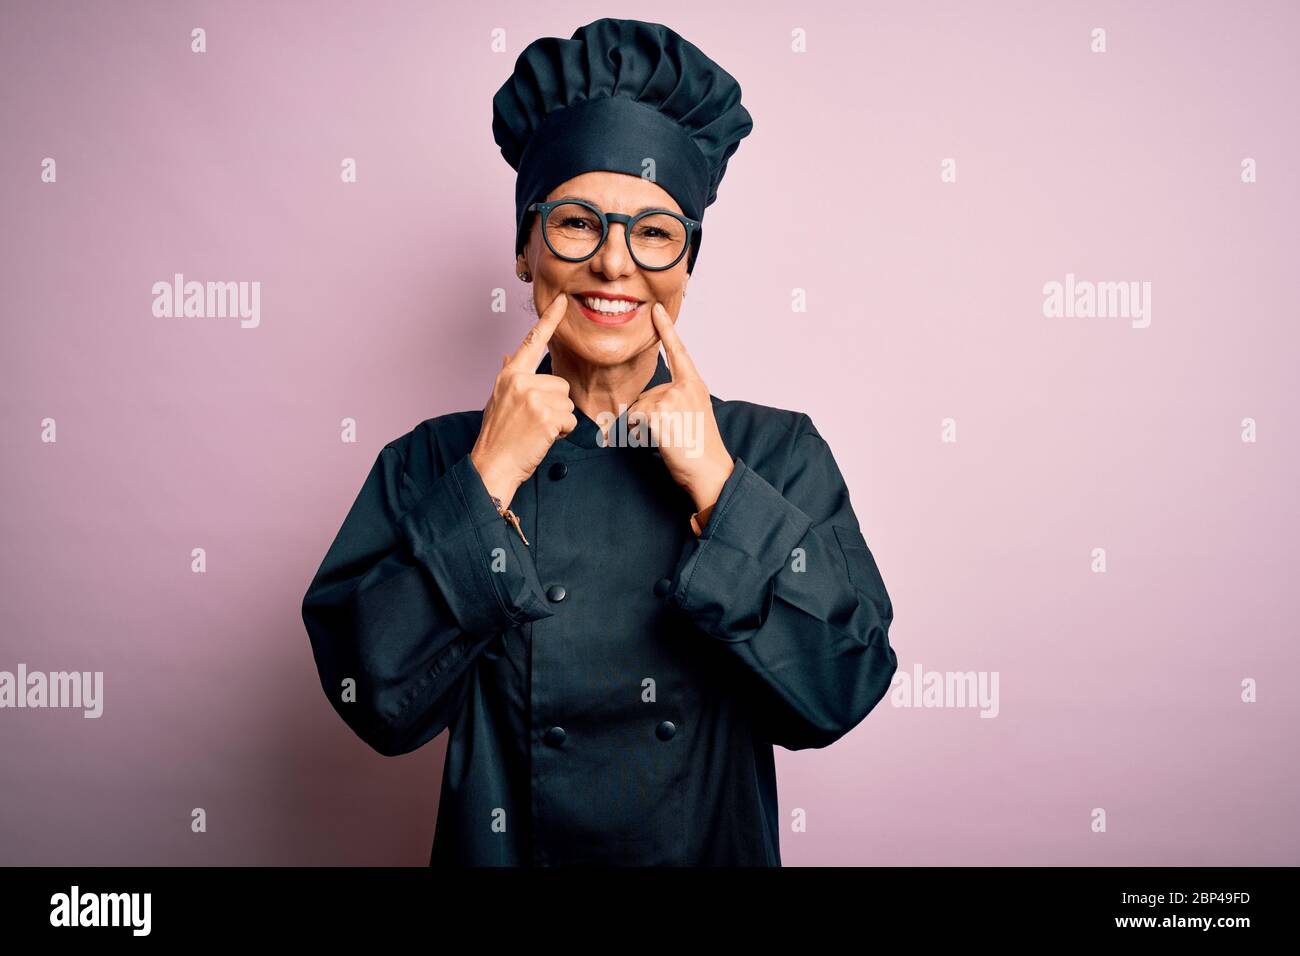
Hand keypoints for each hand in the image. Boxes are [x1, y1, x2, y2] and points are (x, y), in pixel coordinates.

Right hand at [470, 293, 576, 509]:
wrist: (492, 465)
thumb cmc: (498, 437)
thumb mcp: (497, 400)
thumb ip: (509, 377)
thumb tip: (509, 355)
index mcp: (510, 376)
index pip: (532, 342)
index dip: (550, 320)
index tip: (563, 301)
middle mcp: (519, 381)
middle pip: (561, 385)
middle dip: (555, 406)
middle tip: (534, 423)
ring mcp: (532, 397)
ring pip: (567, 403)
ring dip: (559, 421)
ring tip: (536, 431)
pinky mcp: (545, 415)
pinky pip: (569, 420)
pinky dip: (562, 433)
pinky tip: (542, 439)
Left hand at [615, 302, 733, 511]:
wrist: (711, 471)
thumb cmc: (701, 449)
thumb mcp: (695, 414)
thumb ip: (677, 399)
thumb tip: (648, 404)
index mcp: (694, 384)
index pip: (678, 352)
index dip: (665, 329)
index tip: (655, 309)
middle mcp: (684, 386)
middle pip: (646, 395)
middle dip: (649, 417)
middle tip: (675, 434)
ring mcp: (670, 398)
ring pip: (638, 409)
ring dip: (644, 428)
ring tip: (670, 439)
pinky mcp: (657, 413)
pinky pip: (634, 422)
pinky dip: (640, 436)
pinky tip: (661, 442)